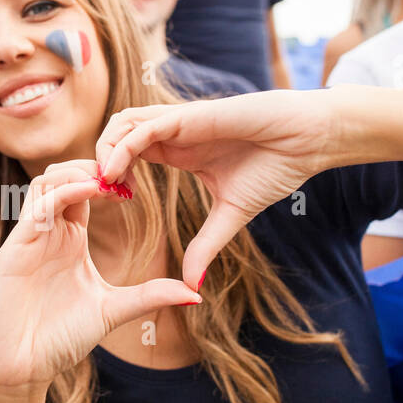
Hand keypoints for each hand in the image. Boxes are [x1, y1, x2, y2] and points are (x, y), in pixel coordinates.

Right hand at [0, 160, 199, 389]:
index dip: (110, 178)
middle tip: (127, 171)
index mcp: (69, 240)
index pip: (85, 190)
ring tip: (109, 177)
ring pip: (46, 181)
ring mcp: (31, 237)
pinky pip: (37, 206)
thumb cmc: (59, 339)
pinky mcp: (16, 248)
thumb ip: (149, 296)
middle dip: (95, 165)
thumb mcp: (113, 311)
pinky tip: (91, 191)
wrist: (22, 367)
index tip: (138, 185)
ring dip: (78, 171)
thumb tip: (195, 296)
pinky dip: (64, 191)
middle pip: (64, 174)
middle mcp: (49, 233)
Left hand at [96, 90, 332, 287]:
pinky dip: (123, 149)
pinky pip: (143, 128)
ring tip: (103, 185)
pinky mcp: (189, 117)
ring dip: (104, 152)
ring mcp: (179, 122)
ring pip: (121, 126)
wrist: (306, 142)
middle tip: (96, 195)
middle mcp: (172, 133)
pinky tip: (116, 175)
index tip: (111, 203)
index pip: (127, 153)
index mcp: (177, 150)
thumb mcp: (230, 215)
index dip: (111, 175)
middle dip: (98, 163)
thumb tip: (191, 285)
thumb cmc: (274, 167)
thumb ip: (206, 245)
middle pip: (115, 136)